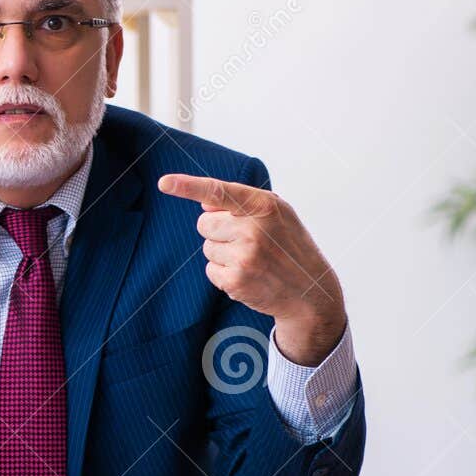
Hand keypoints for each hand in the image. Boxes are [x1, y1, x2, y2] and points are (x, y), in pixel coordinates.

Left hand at [157, 173, 346, 365]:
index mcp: (265, 206)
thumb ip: (242, 202)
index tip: (164, 183)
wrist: (311, 292)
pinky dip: (224, 273)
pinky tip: (248, 275)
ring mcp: (244, 257)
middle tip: (248, 242)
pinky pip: (210, 269)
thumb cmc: (290, 247)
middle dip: (218, 231)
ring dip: (223, 253)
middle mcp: (254, 230)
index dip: (188, 186)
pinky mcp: (235, 280)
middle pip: (204, 223)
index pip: (219, 192)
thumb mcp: (278, 215)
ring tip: (253, 260)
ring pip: (206, 247)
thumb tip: (203, 201)